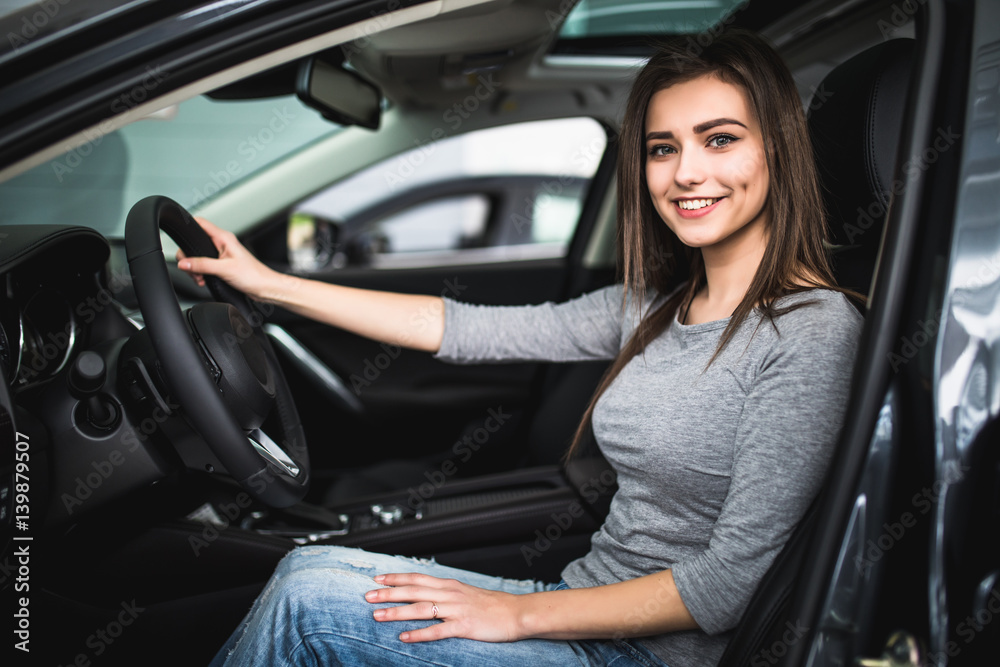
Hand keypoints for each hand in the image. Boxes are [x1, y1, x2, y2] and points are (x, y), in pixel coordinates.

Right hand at [175, 217, 280, 299]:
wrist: (265, 288)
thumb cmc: (253, 275)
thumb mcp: (224, 269)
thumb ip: (202, 265)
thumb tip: (184, 262)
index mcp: (224, 238)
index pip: (200, 223)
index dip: (188, 226)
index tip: (179, 236)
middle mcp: (223, 244)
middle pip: (195, 243)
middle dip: (190, 258)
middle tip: (193, 270)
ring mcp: (222, 255)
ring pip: (199, 256)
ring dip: (196, 268)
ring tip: (200, 278)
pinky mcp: (223, 265)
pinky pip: (205, 266)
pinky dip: (202, 273)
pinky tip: (204, 280)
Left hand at [365, 573, 524, 642]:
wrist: (516, 613)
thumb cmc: (492, 605)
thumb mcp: (465, 593)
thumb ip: (445, 593)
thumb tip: (426, 594)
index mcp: (450, 585)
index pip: (417, 578)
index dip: (396, 578)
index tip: (377, 579)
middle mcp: (450, 594)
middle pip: (413, 591)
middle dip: (389, 593)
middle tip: (368, 596)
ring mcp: (456, 610)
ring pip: (421, 609)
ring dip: (397, 612)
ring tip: (378, 615)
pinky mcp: (464, 627)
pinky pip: (438, 631)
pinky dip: (419, 634)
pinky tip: (405, 637)